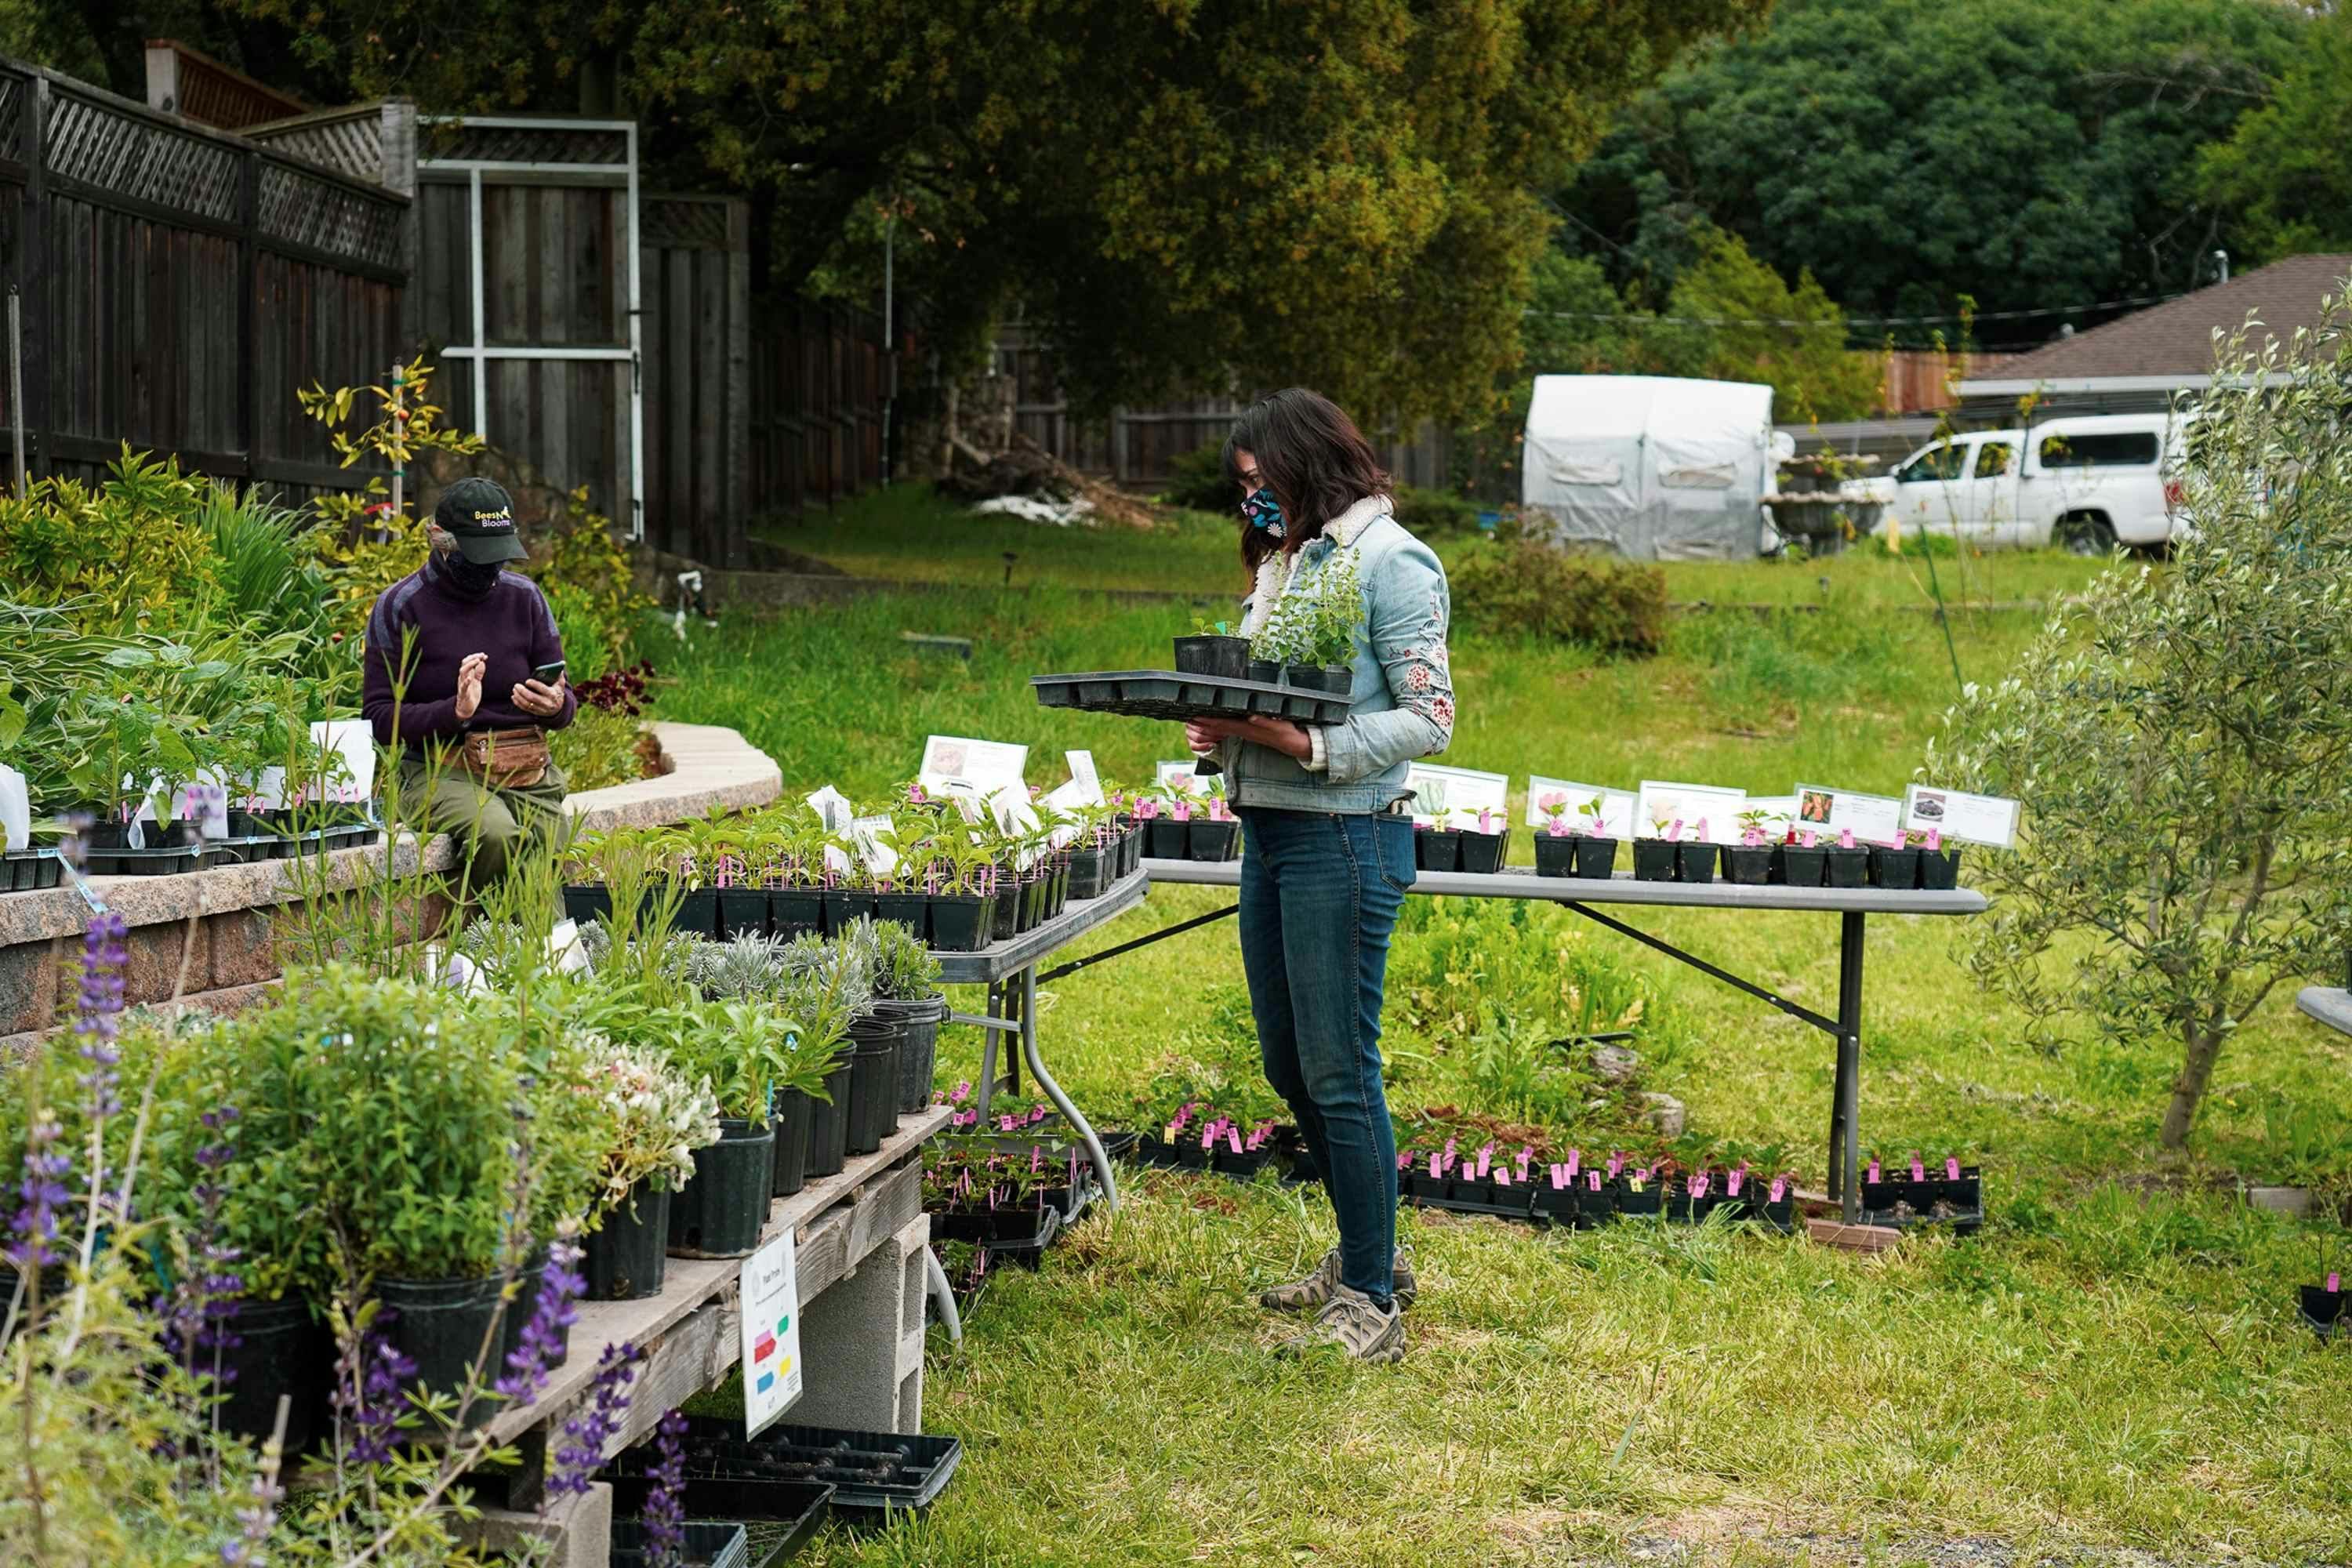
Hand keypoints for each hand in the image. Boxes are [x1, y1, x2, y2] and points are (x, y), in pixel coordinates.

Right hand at [452, 652, 487, 720]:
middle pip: (464, 663)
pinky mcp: (464, 693)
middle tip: (481, 656)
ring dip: (470, 665)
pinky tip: (470, 678)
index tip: (484, 655)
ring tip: (477, 661)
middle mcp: (463, 677)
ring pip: (462, 672)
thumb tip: (482, 662)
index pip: (468, 661)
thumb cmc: (471, 693)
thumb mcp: (476, 680)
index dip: (475, 657)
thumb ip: (479, 671)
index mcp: (467, 674)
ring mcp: (462, 685)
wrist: (466, 707)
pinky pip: (463, 687)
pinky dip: (466, 682)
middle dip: (473, 658)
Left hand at [511, 676, 565, 716]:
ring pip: (527, 704)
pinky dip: (518, 703)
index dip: (534, 685)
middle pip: (532, 697)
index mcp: (553, 694)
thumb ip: (559, 675)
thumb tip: (561, 663)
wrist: (559, 709)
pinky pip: (525, 708)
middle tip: (516, 685)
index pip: (543, 689)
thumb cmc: (557, 692)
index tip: (527, 681)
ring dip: (519, 696)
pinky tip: (514, 697)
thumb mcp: (560, 684)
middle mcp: (547, 703)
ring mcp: (541, 709)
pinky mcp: (536, 712)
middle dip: (522, 691)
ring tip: (514, 689)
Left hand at [1187, 716, 1309, 761]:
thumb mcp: (1279, 726)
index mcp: (1248, 729)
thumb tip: (1251, 717)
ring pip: (1223, 729)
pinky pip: (1230, 728)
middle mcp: (1245, 731)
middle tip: (1188, 718)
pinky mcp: (1250, 732)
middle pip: (1219, 728)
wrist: (1295, 745)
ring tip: (1195, 720)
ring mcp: (1246, 732)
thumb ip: (1265, 722)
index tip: (1196, 717)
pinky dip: (1219, 725)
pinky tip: (1214, 723)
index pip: (1225, 724)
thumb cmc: (1287, 733)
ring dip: (1209, 725)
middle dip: (1204, 723)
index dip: (1210, 721)